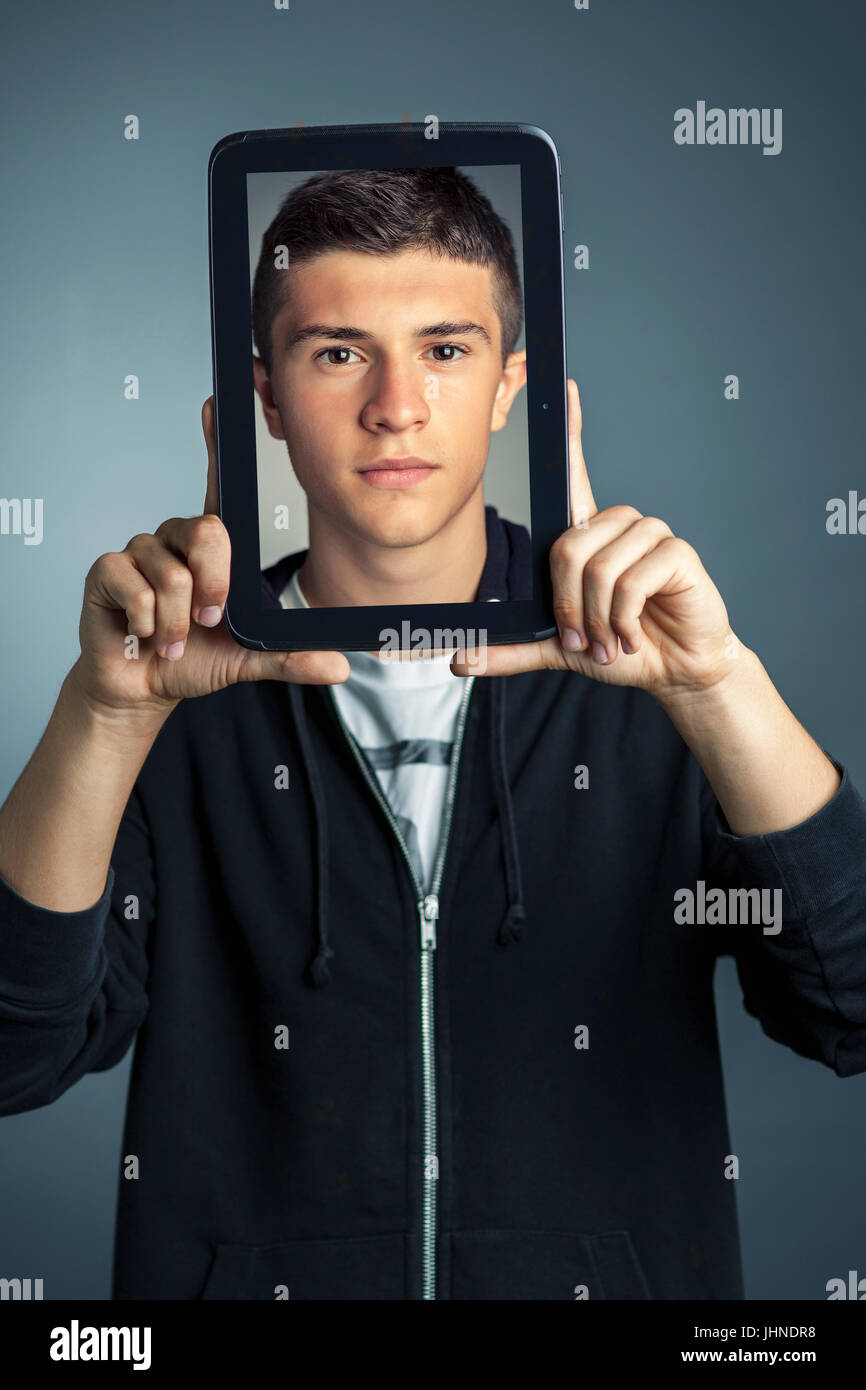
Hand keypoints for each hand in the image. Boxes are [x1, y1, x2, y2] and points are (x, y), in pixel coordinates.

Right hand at [70, 397, 349, 720]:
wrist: (144, 688)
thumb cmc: (194, 659)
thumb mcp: (251, 659)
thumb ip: (292, 657)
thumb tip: (339, 666)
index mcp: (211, 547)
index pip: (217, 485)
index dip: (214, 442)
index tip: (214, 401)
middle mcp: (175, 538)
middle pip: (207, 533)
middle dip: (214, 588)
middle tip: (208, 622)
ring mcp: (139, 551)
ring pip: (172, 573)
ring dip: (179, 621)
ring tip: (173, 638)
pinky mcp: (107, 572)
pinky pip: (136, 588)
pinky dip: (148, 622)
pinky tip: (144, 634)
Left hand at [454, 379, 738, 697]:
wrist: (676, 669)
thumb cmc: (623, 647)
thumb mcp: (558, 648)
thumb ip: (511, 649)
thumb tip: (459, 659)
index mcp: (589, 535)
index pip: (575, 473)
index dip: (571, 428)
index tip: (566, 388)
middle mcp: (619, 526)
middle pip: (566, 547)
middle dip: (569, 607)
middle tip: (588, 640)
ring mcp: (650, 534)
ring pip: (598, 568)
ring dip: (598, 619)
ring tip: (615, 640)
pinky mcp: (676, 552)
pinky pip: (629, 582)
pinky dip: (624, 619)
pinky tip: (636, 635)